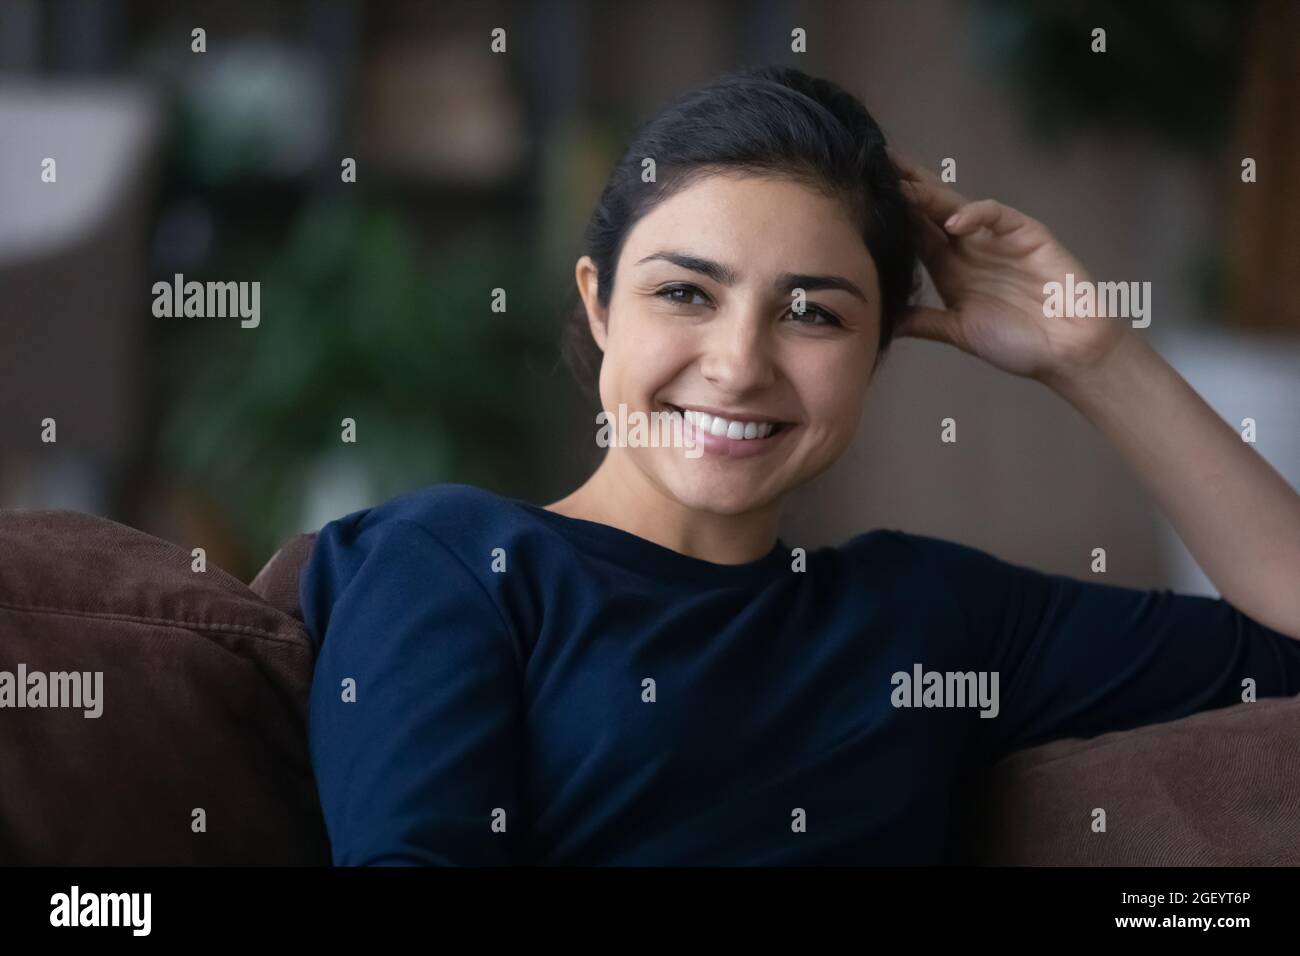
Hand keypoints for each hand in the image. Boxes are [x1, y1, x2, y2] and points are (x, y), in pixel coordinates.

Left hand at [888, 148, 1129, 383]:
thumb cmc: (1017, 343)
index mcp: (949, 269)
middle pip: (931, 211)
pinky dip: (975, 215)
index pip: (914, 234)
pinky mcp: (1026, 234)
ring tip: (903, 188)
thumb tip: (882, 322)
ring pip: (958, 207)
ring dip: (931, 196)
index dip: (890, 216)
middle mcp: (969, 248)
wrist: (1067, 351)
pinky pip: (996, 215)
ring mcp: (997, 238)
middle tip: (876, 164)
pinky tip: (952, 224)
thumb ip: (923, 322)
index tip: (859, 199)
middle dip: (905, 188)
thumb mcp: (958, 332)